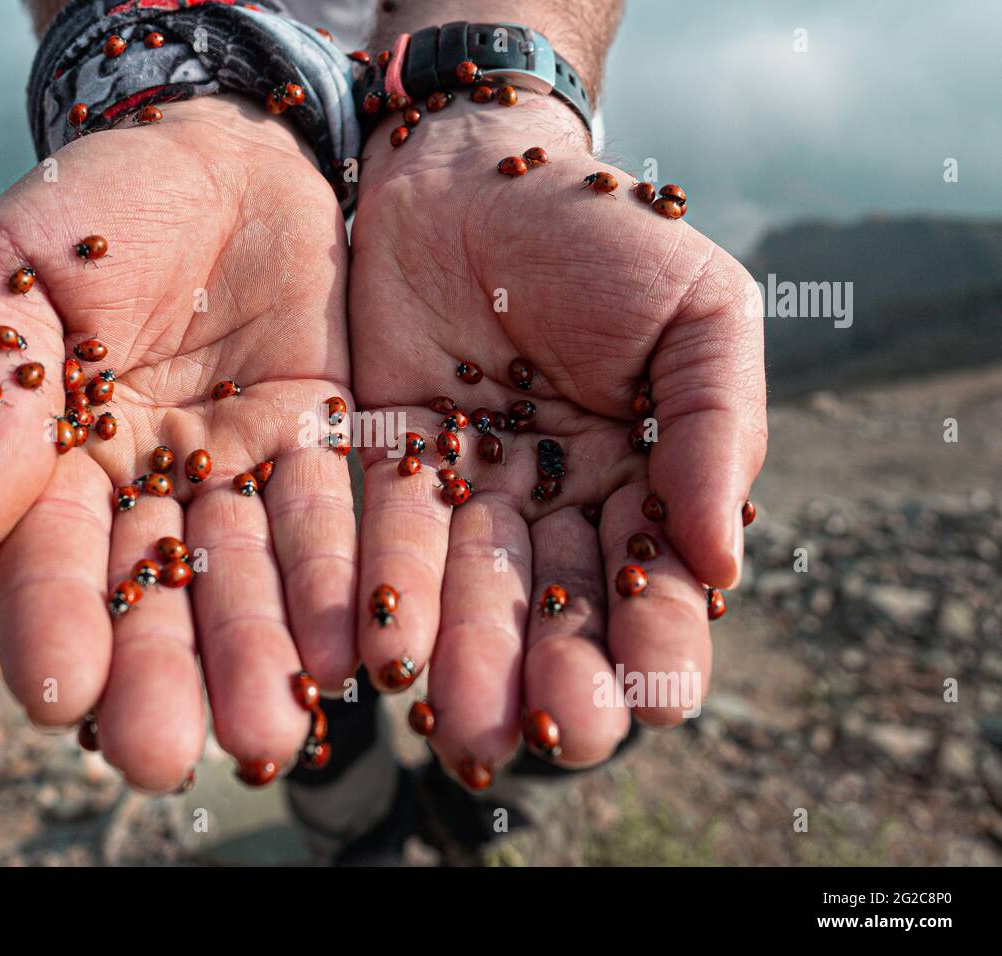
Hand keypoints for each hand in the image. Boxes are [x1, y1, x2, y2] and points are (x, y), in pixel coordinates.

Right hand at [0, 96, 355, 790]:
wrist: (217, 147)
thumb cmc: (99, 206)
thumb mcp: (17, 275)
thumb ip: (0, 397)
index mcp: (59, 455)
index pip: (50, 556)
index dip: (51, 624)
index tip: (59, 697)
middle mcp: (148, 482)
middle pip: (155, 594)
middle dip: (163, 674)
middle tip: (174, 757)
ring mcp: (236, 467)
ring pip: (248, 576)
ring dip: (262, 653)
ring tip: (277, 729)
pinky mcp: (318, 439)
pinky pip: (331, 515)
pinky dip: (341, 578)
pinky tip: (355, 646)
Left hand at [348, 95, 765, 778]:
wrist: (472, 166)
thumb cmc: (602, 234)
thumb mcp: (698, 315)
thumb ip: (716, 429)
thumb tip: (722, 563)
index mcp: (645, 480)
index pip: (658, 584)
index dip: (658, 642)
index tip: (651, 697)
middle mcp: (557, 505)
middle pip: (562, 612)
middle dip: (557, 677)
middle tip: (552, 734)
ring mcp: (472, 491)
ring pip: (474, 595)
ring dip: (470, 663)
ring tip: (462, 730)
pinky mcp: (389, 465)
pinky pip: (391, 537)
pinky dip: (391, 594)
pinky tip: (385, 654)